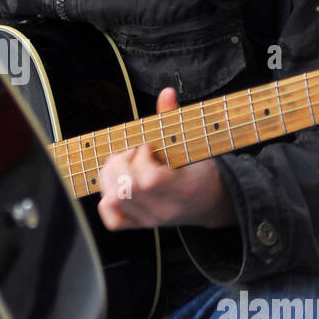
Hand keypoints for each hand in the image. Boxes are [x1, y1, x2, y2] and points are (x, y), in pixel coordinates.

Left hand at [96, 87, 236, 231]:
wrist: (211, 202)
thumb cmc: (201, 171)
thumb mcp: (193, 144)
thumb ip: (174, 119)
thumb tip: (166, 93)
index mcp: (182, 190)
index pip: (149, 179)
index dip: (142, 155)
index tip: (148, 145)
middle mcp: (163, 209)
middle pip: (125, 189)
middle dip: (122, 162)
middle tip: (134, 152)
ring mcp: (149, 220)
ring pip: (113, 200)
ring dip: (112, 175)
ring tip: (125, 164)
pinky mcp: (139, 225)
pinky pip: (112, 218)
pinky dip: (108, 199)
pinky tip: (119, 185)